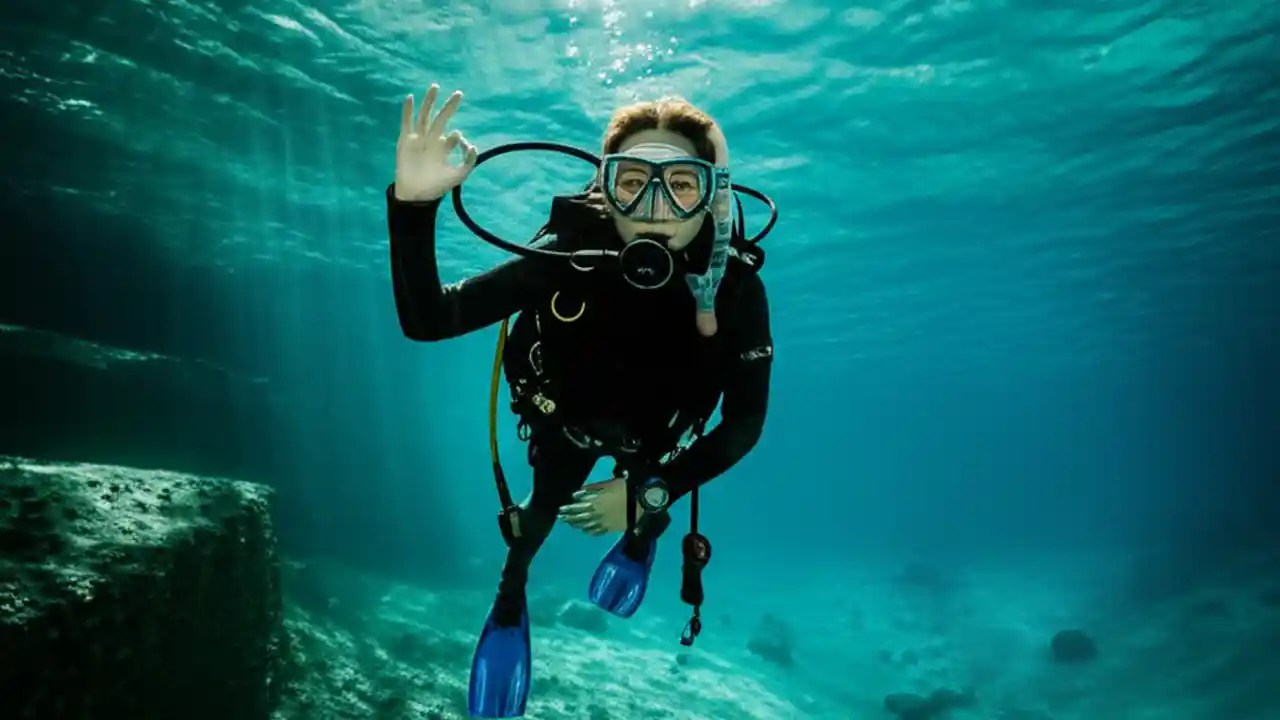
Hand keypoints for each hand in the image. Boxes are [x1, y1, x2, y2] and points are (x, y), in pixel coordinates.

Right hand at [395, 84, 478, 201]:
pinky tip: (411, 98)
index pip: (454, 136)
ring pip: (424, 116)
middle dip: (450, 107)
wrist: (416, 195)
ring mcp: (418, 139)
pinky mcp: (405, 140)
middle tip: (459, 93)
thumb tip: (473, 145)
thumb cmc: (436, 187)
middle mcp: (432, 141)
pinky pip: (407, 122)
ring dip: (429, 102)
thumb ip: (468, 162)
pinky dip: (408, 110)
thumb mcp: (457, 176)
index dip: (458, 137)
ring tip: (435, 87)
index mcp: (443, 148)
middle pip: (441, 119)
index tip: (459, 139)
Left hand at [559, 477, 642, 535]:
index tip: (560, 509)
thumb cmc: (625, 489)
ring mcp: (603, 523)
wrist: (642, 503)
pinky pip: (597, 531)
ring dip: (577, 525)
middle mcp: (596, 514)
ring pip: (586, 525)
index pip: (577, 507)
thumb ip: (592, 489)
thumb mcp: (608, 484)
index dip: (568, 508)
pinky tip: (584, 530)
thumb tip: (577, 494)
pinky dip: (589, 531)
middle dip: (569, 517)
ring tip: (570, 524)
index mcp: (595, 502)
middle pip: (579, 517)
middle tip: (561, 517)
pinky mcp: (611, 528)